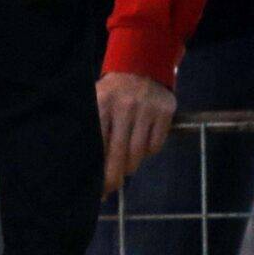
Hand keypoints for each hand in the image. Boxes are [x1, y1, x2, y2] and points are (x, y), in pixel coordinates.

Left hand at [96, 72, 176, 194]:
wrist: (142, 65)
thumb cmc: (113, 93)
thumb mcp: (97, 102)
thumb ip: (94, 129)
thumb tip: (88, 166)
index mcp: (102, 104)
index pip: (98, 145)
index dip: (97, 169)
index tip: (96, 188)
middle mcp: (124, 106)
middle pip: (118, 153)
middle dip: (113, 177)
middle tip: (110, 189)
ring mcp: (146, 109)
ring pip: (138, 152)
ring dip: (131, 165)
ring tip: (126, 167)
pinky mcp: (164, 112)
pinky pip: (155, 145)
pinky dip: (149, 151)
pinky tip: (142, 145)